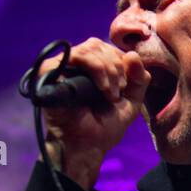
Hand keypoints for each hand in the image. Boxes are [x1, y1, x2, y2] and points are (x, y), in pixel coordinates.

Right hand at [38, 39, 150, 187]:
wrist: (87, 145)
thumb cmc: (105, 127)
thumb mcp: (131, 102)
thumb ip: (139, 79)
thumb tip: (134, 54)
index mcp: (91, 68)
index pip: (108, 48)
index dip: (122, 62)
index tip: (126, 86)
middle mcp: (75, 64)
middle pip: (99, 45)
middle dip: (116, 66)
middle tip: (118, 91)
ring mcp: (62, 65)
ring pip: (90, 48)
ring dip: (108, 70)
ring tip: (111, 94)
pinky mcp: (51, 70)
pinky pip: (78, 55)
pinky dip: (96, 68)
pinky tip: (102, 88)